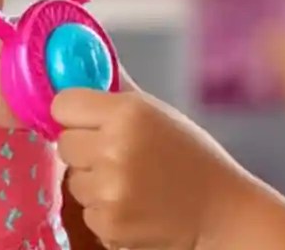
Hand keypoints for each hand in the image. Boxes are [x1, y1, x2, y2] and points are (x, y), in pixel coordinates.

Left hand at [53, 89, 249, 248]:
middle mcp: (114, 148)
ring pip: (74, 179)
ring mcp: (109, 189)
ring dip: (94, 181)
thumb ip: (118, 90)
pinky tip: (134, 205)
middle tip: (117, 154)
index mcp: (128, 112)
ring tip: (132, 182)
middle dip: (84, 148)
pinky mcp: (108, 223)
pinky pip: (86, 210)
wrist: (221, 211)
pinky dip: (104, 211)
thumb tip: (86, 62)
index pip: (64, 104)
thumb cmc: (193, 159)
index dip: (74, 113)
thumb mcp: (159, 113)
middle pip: (65, 142)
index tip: (86, 120)